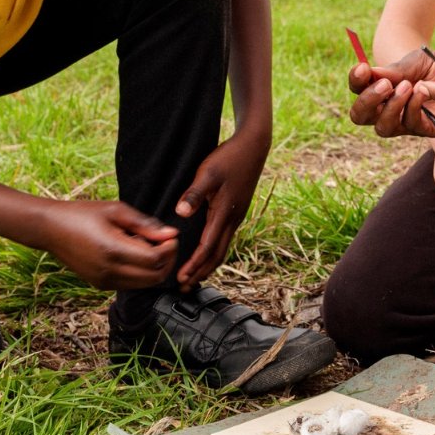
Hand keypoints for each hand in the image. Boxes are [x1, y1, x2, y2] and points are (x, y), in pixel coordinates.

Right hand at [36, 199, 178, 289]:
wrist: (51, 229)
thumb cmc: (83, 214)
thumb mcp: (116, 211)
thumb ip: (145, 224)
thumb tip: (171, 234)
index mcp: (113, 250)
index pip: (155, 260)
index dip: (170, 250)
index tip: (171, 236)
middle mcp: (109, 271)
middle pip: (154, 278)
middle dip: (167, 261)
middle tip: (165, 242)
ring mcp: (104, 282)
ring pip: (144, 284)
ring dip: (154, 268)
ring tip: (147, 245)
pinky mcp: (100, 285)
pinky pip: (131, 283)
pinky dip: (140, 272)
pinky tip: (133, 253)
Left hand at [173, 129, 269, 288]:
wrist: (253, 147)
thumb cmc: (229, 158)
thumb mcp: (208, 173)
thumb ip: (194, 194)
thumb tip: (180, 213)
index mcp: (224, 213)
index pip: (208, 247)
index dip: (195, 265)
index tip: (182, 278)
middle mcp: (233, 219)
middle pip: (218, 254)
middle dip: (202, 272)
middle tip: (186, 287)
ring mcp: (237, 216)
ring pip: (223, 248)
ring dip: (209, 264)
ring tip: (195, 276)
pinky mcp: (237, 210)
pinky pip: (225, 238)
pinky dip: (214, 251)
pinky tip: (206, 251)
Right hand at [348, 47, 434, 138]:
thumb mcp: (416, 61)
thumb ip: (395, 70)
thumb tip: (371, 74)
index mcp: (380, 88)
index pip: (357, 88)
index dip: (355, 80)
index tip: (363, 68)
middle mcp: (386, 108)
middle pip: (359, 115)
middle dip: (367, 101)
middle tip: (384, 85)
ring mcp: (404, 122)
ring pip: (383, 127)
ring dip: (392, 107)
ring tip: (407, 86)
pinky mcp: (424, 129)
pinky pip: (410, 125)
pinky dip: (413, 107)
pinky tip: (422, 91)